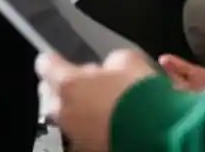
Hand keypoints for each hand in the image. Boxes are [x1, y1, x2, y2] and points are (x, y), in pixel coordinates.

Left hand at [37, 49, 154, 151]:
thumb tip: (108, 68)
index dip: (55, 60)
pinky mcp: (83, 150)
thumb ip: (109, 62)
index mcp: (67, 84)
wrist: (160, 134)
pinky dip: (85, 129)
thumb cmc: (142, 96)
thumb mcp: (128, 61)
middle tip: (87, 85)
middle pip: (49, 93)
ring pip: (62, 117)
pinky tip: (104, 125)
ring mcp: (70, 136)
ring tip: (98, 108)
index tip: (60, 60)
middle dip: (64, 87)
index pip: (44, 64)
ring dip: (74, 110)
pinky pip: (76, 135)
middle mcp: (61, 111)